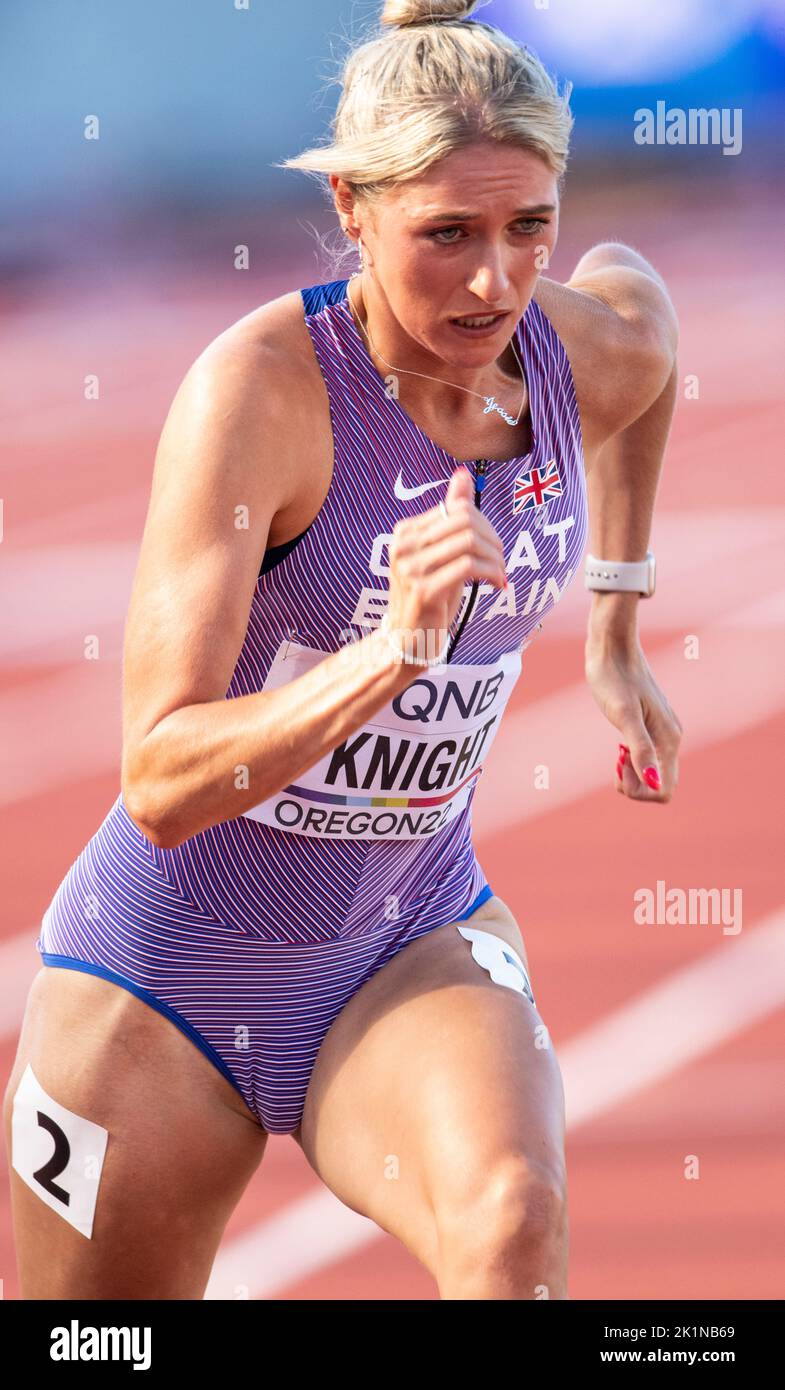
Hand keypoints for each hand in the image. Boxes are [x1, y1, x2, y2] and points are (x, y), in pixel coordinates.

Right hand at [387, 466, 505, 661]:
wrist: (407, 640)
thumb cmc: (429, 595)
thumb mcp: (441, 553)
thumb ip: (450, 514)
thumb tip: (463, 476)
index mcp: (405, 531)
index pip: (457, 508)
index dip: (485, 524)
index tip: (494, 547)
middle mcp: (403, 545)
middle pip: (464, 520)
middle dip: (493, 539)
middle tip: (502, 560)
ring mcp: (410, 568)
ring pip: (469, 542)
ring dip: (495, 558)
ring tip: (500, 574)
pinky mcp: (423, 590)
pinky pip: (469, 567)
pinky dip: (491, 573)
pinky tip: (496, 585)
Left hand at [584, 638, 682, 801]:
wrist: (612, 647)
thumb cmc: (614, 677)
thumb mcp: (623, 714)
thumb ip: (640, 748)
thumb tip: (652, 780)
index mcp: (668, 739)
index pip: (664, 789)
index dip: (640, 791)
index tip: (621, 766)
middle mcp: (671, 738)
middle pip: (660, 785)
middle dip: (635, 784)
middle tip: (616, 758)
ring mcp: (662, 733)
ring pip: (653, 773)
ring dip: (632, 773)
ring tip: (617, 752)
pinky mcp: (651, 727)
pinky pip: (647, 759)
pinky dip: (631, 762)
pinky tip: (619, 745)